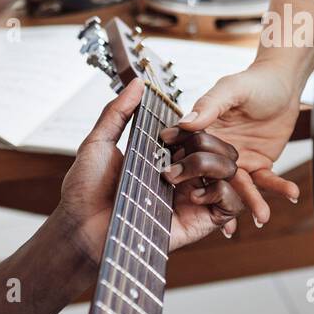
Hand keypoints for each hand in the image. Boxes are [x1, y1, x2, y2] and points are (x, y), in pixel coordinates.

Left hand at [54, 79, 245, 263]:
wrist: (82, 230)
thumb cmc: (85, 192)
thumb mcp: (98, 143)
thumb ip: (118, 112)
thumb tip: (138, 83)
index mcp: (167, 158)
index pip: (200, 133)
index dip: (191, 128)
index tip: (164, 135)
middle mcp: (186, 177)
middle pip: (223, 147)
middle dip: (203, 142)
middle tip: (170, 157)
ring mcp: (195, 199)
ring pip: (230, 170)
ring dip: (208, 165)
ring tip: (173, 177)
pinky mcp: (200, 222)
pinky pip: (231, 203)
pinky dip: (219, 192)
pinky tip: (190, 195)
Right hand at [170, 60, 303, 227]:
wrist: (282, 84)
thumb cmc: (253, 82)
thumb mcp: (231, 90)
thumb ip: (210, 105)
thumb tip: (186, 122)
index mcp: (203, 134)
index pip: (191, 157)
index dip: (188, 176)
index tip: (188, 196)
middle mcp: (218, 151)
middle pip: (215, 179)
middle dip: (219, 201)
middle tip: (225, 225)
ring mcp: (238, 161)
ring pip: (242, 186)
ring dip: (253, 203)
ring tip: (262, 218)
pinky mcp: (260, 164)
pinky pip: (268, 179)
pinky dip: (280, 188)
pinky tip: (293, 195)